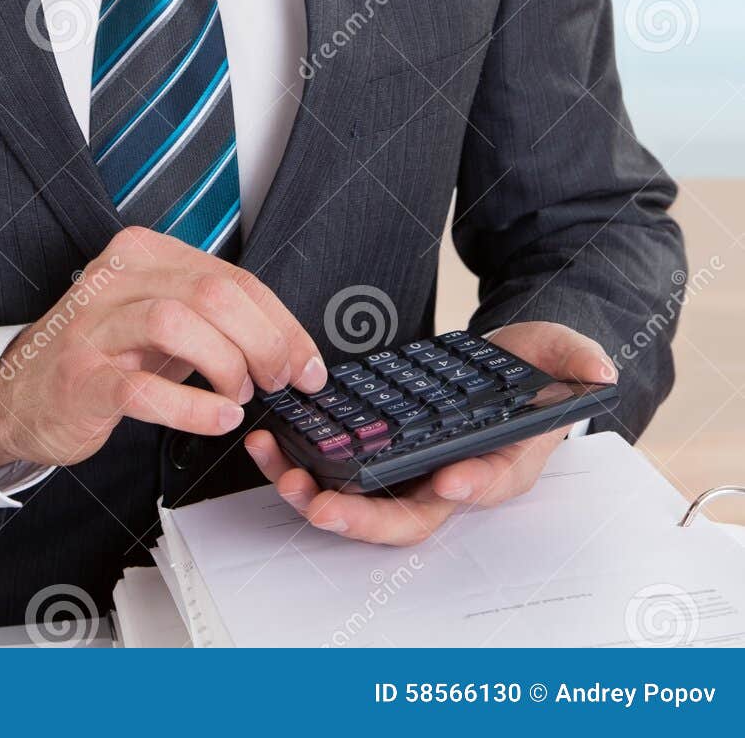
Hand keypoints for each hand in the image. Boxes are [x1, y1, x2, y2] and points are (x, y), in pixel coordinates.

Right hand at [0, 226, 326, 468]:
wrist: (20, 394)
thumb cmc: (104, 354)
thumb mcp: (162, 321)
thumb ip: (218, 321)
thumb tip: (291, 348)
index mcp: (146, 254)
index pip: (233, 277)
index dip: (281, 323)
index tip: (307, 362)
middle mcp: (117, 278)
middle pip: (213, 293)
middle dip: (263, 341)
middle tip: (278, 380)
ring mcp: (94, 326)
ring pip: (179, 323)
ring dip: (227, 365)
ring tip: (239, 394)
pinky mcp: (80, 377)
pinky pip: (142, 388)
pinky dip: (192, 407)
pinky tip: (217, 418)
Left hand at [244, 319, 617, 544]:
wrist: (509, 363)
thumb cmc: (534, 370)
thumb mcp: (562, 354)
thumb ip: (576, 359)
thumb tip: (599, 368)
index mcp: (501, 461)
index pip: (488, 484)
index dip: (470, 488)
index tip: (449, 482)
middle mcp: (452, 476)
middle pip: (409, 515)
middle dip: (364, 518)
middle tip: (323, 507)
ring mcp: (412, 468)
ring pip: (365, 503)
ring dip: (320, 497)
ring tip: (284, 477)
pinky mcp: (379, 451)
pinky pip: (339, 471)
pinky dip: (303, 463)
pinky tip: (274, 444)